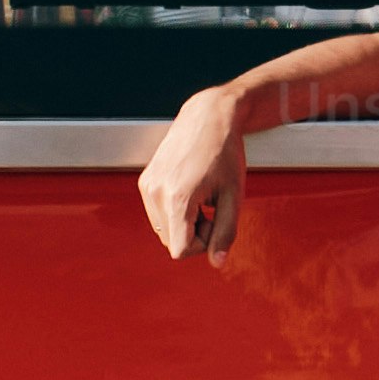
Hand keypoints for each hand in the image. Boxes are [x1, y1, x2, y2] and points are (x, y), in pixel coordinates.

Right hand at [140, 87, 247, 261]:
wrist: (208, 116)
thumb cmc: (226, 153)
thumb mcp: (234, 196)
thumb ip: (226, 233)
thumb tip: (217, 263)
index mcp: (178, 198)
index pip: (180, 251)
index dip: (202, 245)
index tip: (216, 222)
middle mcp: (156, 193)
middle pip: (171, 242)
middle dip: (193, 233)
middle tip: (211, 207)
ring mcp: (147, 186)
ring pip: (163, 230)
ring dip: (183, 223)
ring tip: (201, 198)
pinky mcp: (144, 181)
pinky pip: (157, 214)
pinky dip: (174, 211)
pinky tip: (189, 189)